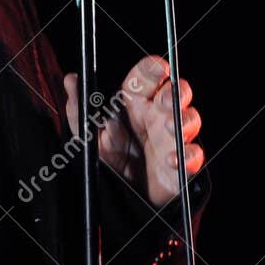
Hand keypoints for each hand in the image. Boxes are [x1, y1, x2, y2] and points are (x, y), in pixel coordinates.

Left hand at [63, 54, 202, 206]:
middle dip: (176, 91)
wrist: (124, 195)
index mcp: (136, 103)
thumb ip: (79, 109)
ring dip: (184, 120)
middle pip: (177, 91)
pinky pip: (193, 155)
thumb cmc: (110, 157)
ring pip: (190, 118)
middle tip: (166, 98)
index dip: (154, 69)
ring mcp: (173, 137)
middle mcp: (158, 115)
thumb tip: (71, 80)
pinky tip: (171, 160)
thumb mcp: (90, 136)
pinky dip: (187, 156)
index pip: (147, 77)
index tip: (158, 68)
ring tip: (169, 127)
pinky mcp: (183, 162)